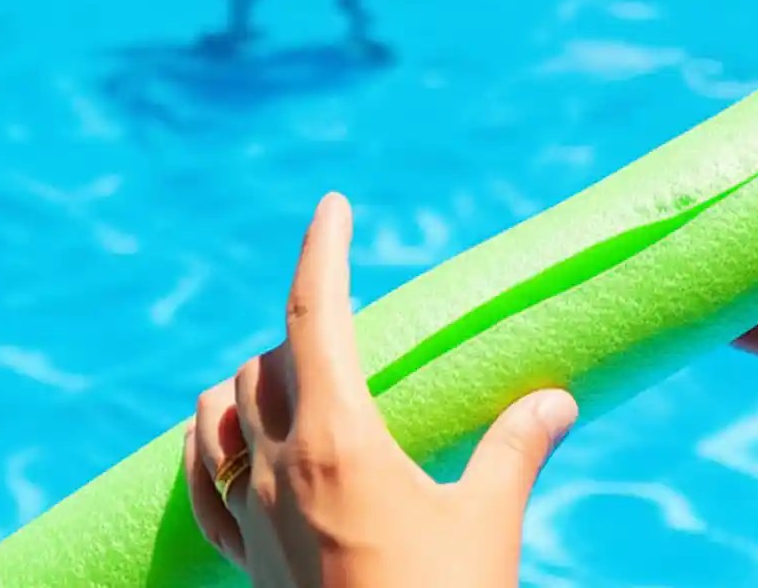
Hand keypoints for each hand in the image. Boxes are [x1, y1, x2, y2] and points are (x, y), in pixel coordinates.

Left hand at [185, 193, 577, 586]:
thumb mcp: (488, 520)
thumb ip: (517, 448)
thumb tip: (557, 399)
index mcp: (339, 441)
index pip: (317, 317)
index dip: (324, 249)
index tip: (333, 205)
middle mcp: (276, 468)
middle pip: (264, 362)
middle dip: (303, 329)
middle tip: (352, 329)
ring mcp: (247, 516)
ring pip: (217, 415)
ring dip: (249, 383)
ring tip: (290, 381)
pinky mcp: (241, 559)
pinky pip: (200, 486)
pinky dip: (212, 448)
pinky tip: (231, 452)